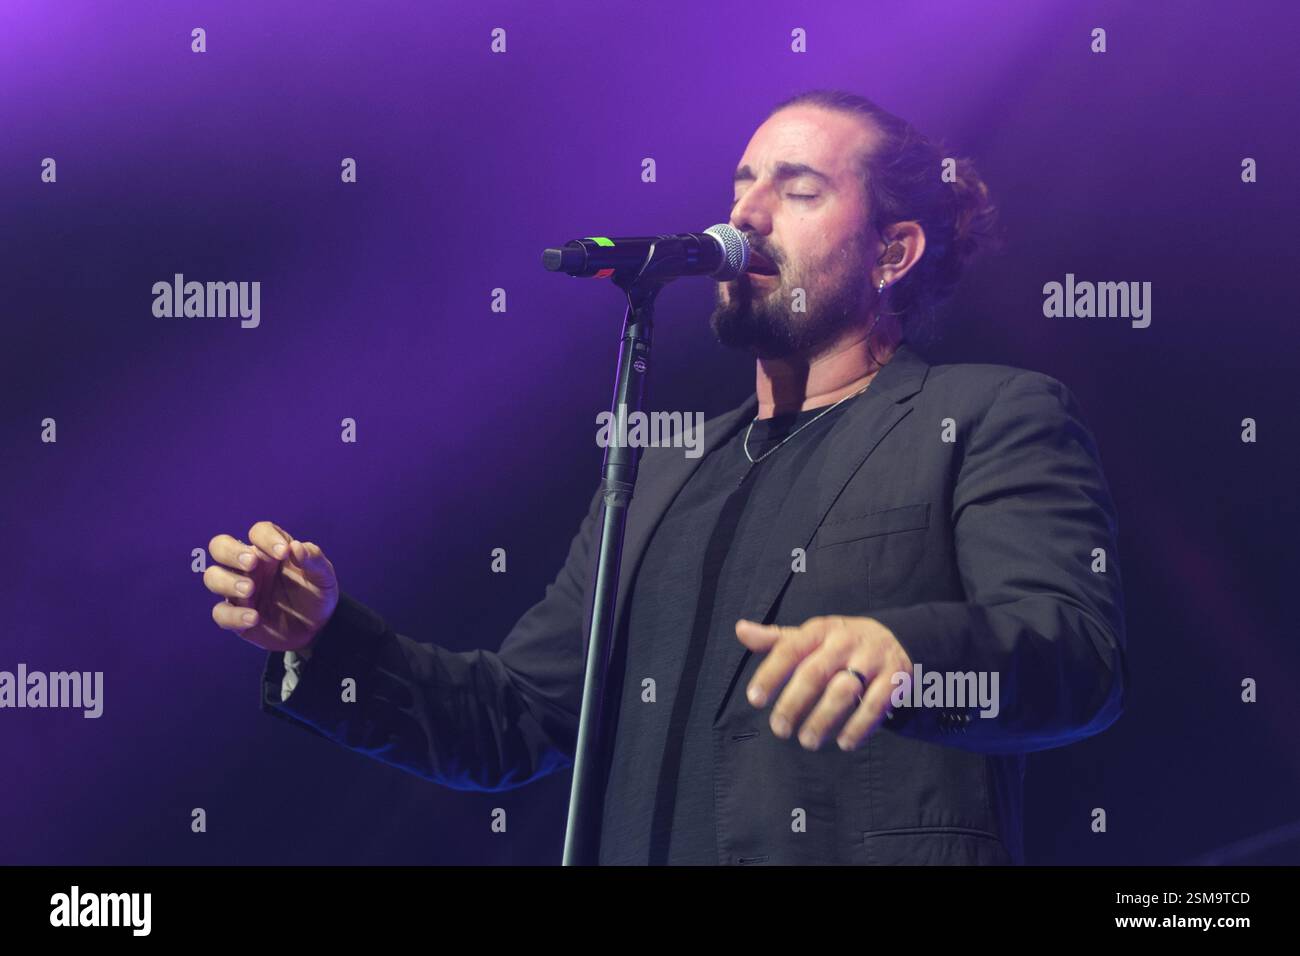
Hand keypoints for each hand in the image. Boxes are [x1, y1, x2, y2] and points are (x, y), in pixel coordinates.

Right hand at [203, 520, 338, 652]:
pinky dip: (233, 615)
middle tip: (252, 563)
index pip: (258, 531)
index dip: (266, 538)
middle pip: (220, 546)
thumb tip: (296, 547)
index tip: (283, 552)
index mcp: (270, 550)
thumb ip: (313, 559)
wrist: (318, 627)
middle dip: (231, 551)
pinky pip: (221, 613)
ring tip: (250, 589)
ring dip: (227, 581)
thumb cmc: (316, 593)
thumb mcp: (323, 576)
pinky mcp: (236, 616)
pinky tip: (254, 617)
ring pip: (213, 577)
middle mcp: (249, 567)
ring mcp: (239, 591)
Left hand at [735, 614, 912, 751]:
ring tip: (807, 741)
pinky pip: (876, 704)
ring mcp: (872, 658)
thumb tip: (741, 630)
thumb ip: (777, 640)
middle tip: (779, 729)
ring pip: (844, 691)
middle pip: (814, 673)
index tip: (754, 699)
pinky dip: (859, 726)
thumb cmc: (839, 644)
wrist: (894, 638)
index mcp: (820, 630)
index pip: (790, 649)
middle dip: (794, 704)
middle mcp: (845, 641)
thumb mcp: (811, 637)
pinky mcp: (895, 677)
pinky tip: (844, 743)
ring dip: (824, 718)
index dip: (770, 674)